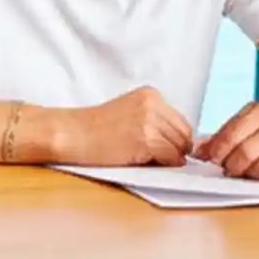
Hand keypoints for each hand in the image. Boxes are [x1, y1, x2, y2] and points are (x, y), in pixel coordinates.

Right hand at [56, 86, 193, 166]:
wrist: (73, 133)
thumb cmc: (96, 128)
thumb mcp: (130, 112)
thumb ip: (154, 119)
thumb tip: (183, 143)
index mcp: (151, 94)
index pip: (181, 121)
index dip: (176, 139)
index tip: (164, 147)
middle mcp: (154, 104)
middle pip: (185, 134)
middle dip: (176, 149)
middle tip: (156, 157)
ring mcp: (151, 122)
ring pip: (180, 147)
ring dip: (169, 157)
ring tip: (146, 158)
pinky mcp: (147, 140)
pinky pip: (170, 158)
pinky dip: (164, 164)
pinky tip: (144, 161)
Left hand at [192, 101, 258, 181]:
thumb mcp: (256, 128)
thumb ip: (227, 137)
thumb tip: (198, 152)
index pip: (231, 132)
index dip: (217, 151)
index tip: (211, 163)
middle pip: (245, 150)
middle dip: (232, 167)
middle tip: (229, 173)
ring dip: (252, 176)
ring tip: (250, 176)